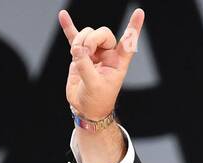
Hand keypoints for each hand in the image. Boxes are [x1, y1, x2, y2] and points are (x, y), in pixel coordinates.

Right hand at [57, 6, 144, 120]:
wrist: (85, 108)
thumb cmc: (96, 101)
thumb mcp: (94, 86)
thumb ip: (85, 67)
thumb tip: (77, 48)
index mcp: (118, 62)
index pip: (128, 43)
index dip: (134, 28)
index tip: (139, 12)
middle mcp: (107, 55)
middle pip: (103, 34)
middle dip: (92, 38)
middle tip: (85, 51)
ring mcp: (93, 53)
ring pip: (87, 35)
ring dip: (79, 41)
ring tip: (76, 55)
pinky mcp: (79, 55)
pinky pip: (74, 38)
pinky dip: (68, 27)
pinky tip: (63, 16)